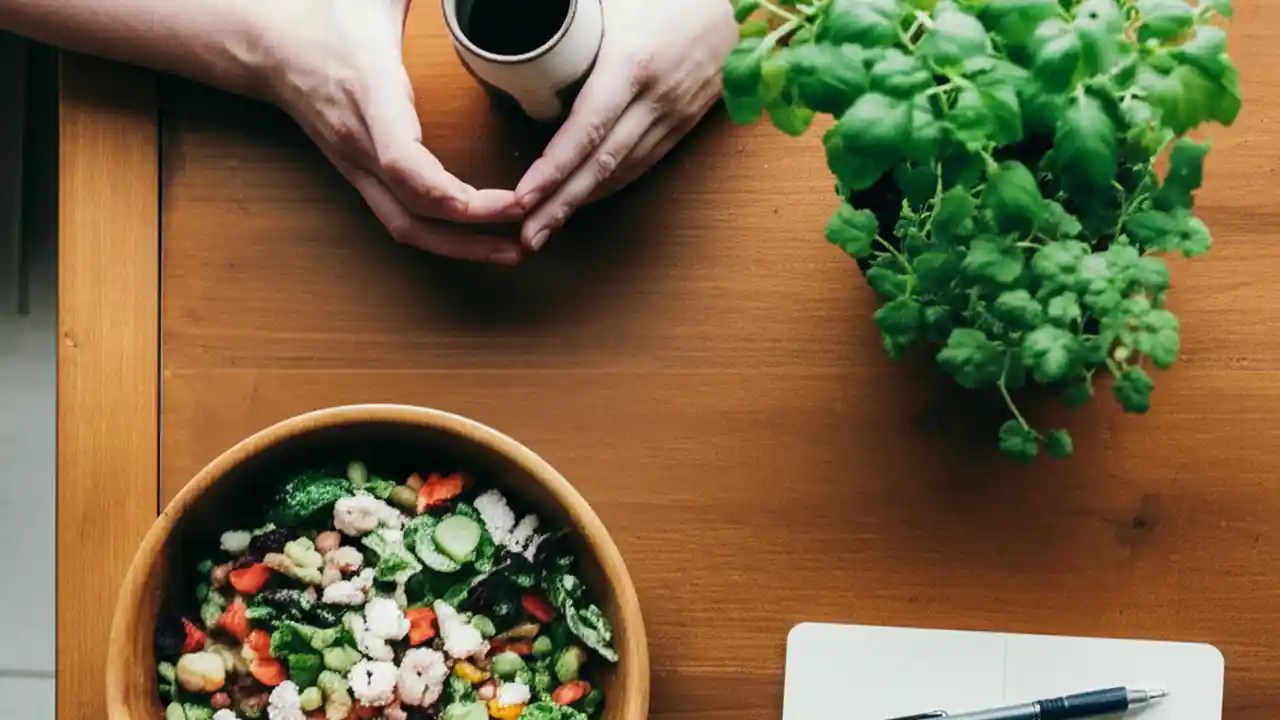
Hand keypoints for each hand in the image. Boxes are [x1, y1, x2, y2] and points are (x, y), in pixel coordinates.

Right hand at [262, 0, 524, 263]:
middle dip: (474, 231)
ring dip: (459, 248)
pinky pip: (400, 218)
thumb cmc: (327, 13)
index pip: (405, 163)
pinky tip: (477, 236)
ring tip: (510, 252)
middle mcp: (361, 142)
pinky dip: (441, 235)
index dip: (455, 195)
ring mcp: (356, 165)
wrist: (267, 42)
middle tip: (527, 228)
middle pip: (415, 212)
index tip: (507, 201)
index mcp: (371, 94)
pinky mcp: (359, 174)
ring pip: (406, 226)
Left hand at [514, 0, 737, 250]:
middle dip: (562, 204)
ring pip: (623, 169)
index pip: (588, 128)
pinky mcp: (685, 120)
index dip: (555, 167)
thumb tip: (527, 27)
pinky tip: (587, 199)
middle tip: (528, 236)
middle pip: (603, 163)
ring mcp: (674, 113)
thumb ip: (572, 17)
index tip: (524, 196)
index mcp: (633, 63)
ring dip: (583, 202)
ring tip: (545, 228)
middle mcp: (656, 98)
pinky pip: (644, 161)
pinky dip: (612, 185)